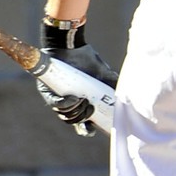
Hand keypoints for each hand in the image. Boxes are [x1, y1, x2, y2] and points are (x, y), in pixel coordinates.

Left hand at [37, 22, 117, 137]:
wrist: (71, 46)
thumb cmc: (87, 60)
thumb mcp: (103, 74)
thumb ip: (114, 84)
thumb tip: (127, 96)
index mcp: (81, 102)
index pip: (82, 122)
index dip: (86, 129)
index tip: (93, 128)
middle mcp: (68, 102)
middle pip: (73, 120)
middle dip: (83, 118)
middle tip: (91, 107)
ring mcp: (58, 98)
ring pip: (64, 114)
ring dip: (75, 111)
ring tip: (84, 101)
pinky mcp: (48, 91)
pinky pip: (54, 104)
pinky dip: (65, 104)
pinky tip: (74, 99)